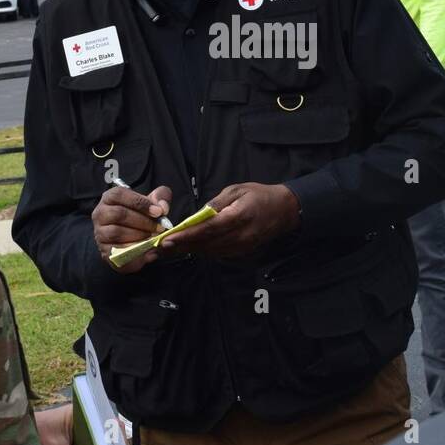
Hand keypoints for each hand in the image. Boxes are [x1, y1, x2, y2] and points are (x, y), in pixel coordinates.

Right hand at [91, 183, 173, 273]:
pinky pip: (118, 250)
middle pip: (119, 214)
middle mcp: (100, 213)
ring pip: (117, 232)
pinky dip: (135, 248)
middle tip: (159, 227)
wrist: (135, 242)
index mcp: (110, 198)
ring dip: (139, 235)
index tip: (158, 211)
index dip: (140, 202)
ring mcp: (100, 233)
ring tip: (153, 236)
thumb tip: (163, 207)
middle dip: (143, 221)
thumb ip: (160, 198)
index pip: (119, 194)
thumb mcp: (152, 204)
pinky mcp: (104, 250)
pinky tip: (146, 247)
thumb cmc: (141, 217)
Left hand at [161, 182, 299, 258]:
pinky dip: (202, 251)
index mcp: (239, 216)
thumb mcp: (237, 190)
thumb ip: (216, 203)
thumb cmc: (259, 196)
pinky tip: (189, 247)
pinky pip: (218, 253)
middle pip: (206, 244)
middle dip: (182, 246)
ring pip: (210, 252)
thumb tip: (197, 216)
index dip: (187, 235)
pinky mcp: (242, 252)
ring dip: (190, 250)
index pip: (208, 229)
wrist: (284, 211)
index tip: (169, 239)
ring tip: (169, 248)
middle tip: (159, 247)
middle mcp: (240, 236)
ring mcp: (242, 247)